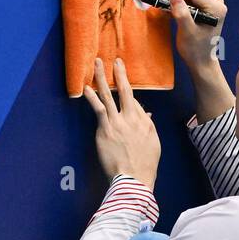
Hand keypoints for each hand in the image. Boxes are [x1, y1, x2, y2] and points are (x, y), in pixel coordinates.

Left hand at [83, 56, 159, 185]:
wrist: (134, 179)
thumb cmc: (144, 165)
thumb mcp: (152, 143)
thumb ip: (147, 126)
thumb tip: (144, 114)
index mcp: (144, 121)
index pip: (133, 101)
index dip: (126, 92)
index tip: (121, 82)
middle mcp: (132, 118)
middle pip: (125, 91)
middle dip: (119, 74)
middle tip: (115, 60)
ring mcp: (117, 123)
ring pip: (109, 95)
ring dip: (102, 78)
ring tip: (97, 64)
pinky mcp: (105, 130)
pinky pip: (98, 109)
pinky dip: (91, 97)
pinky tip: (86, 87)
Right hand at [165, 0, 227, 71]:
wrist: (201, 60)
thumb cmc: (195, 50)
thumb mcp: (187, 33)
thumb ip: (182, 15)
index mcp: (216, 7)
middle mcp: (216, 2)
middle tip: (158, 1)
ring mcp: (211, 2)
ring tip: (164, 6)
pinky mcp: (205, 5)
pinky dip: (178, 1)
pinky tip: (170, 8)